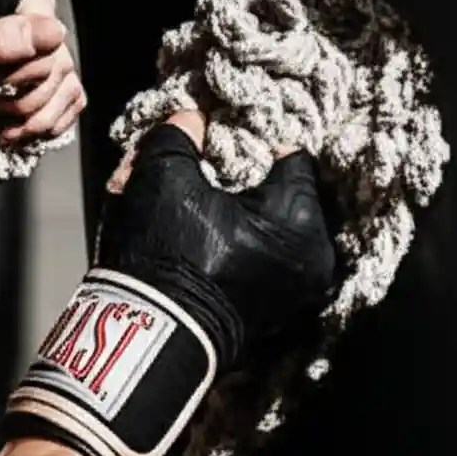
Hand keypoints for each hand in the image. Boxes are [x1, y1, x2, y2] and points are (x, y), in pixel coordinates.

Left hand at [0, 0, 79, 247]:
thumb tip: (53, 29)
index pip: (37, 6)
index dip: (32, 47)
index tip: (4, 77)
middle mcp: (5, 12)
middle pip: (55, 49)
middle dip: (30, 88)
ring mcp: (23, 50)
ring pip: (66, 77)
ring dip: (38, 111)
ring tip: (1, 120)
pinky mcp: (34, 81)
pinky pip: (68, 98)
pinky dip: (48, 121)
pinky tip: (17, 129)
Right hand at [5, 112, 334, 455]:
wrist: (145, 337)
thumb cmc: (165, 253)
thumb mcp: (162, 176)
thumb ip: (179, 136)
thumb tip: (191, 118)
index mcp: (300, 220)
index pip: (290, 156)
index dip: (254, 138)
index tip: (223, 135)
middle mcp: (311, 258)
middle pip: (278, 193)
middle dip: (239, 177)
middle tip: (203, 168)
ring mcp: (294, 291)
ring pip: (265, 227)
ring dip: (232, 212)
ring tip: (191, 202)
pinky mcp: (271, 313)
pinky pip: (257, 259)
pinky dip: (232, 244)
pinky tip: (195, 236)